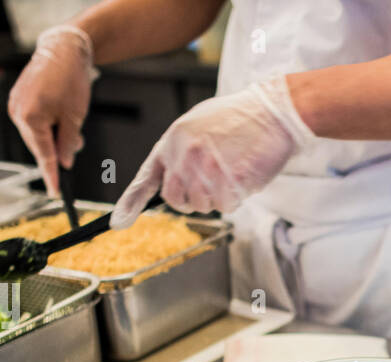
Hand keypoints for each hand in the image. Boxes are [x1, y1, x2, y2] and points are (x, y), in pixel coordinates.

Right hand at [7, 25, 97, 195]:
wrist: (63, 51)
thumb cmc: (70, 81)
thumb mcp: (75, 117)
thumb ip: (68, 143)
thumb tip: (64, 163)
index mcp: (31, 118)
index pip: (43, 155)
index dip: (51, 175)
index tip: (55, 193)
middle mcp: (17, 113)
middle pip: (38, 146)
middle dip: (57, 148)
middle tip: (75, 139)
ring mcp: (15, 105)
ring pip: (36, 135)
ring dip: (52, 136)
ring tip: (68, 120)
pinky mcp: (17, 99)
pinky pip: (32, 122)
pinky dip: (46, 125)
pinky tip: (58, 114)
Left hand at [110, 74, 314, 228]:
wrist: (272, 111)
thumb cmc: (238, 118)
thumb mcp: (197, 124)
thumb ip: (180, 150)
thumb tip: (171, 179)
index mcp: (173, 140)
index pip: (147, 178)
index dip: (131, 203)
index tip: (119, 222)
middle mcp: (185, 156)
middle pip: (177, 200)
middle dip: (194, 198)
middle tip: (212, 181)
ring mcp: (207, 170)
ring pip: (204, 206)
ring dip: (218, 197)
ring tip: (232, 169)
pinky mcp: (230, 181)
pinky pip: (227, 206)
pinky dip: (237, 197)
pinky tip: (244, 173)